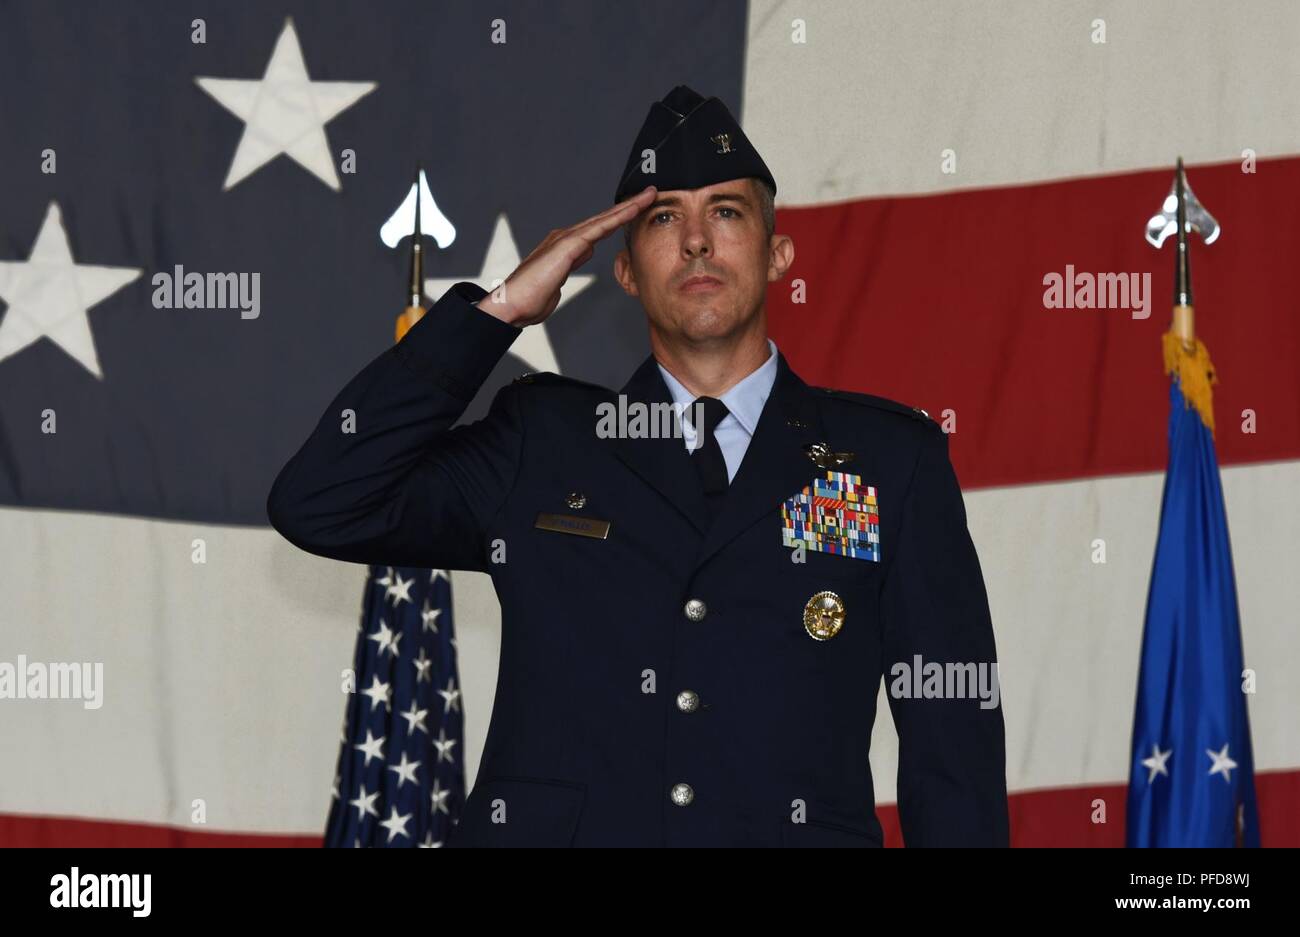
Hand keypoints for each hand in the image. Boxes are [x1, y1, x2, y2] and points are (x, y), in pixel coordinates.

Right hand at [476, 186, 656, 326]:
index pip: (599, 229)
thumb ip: (573, 261)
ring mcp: (565, 239)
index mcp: (566, 245)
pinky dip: (616, 218)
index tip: (639, 209)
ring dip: (627, 207)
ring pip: (603, 220)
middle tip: (651, 193)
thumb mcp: (559, 278)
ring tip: (648, 196)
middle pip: (604, 219)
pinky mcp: (566, 246)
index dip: (620, 218)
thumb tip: (588, 249)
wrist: (511, 305)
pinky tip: (631, 211)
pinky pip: (597, 229)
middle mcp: (566, 237)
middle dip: (628, 206)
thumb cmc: (530, 298)